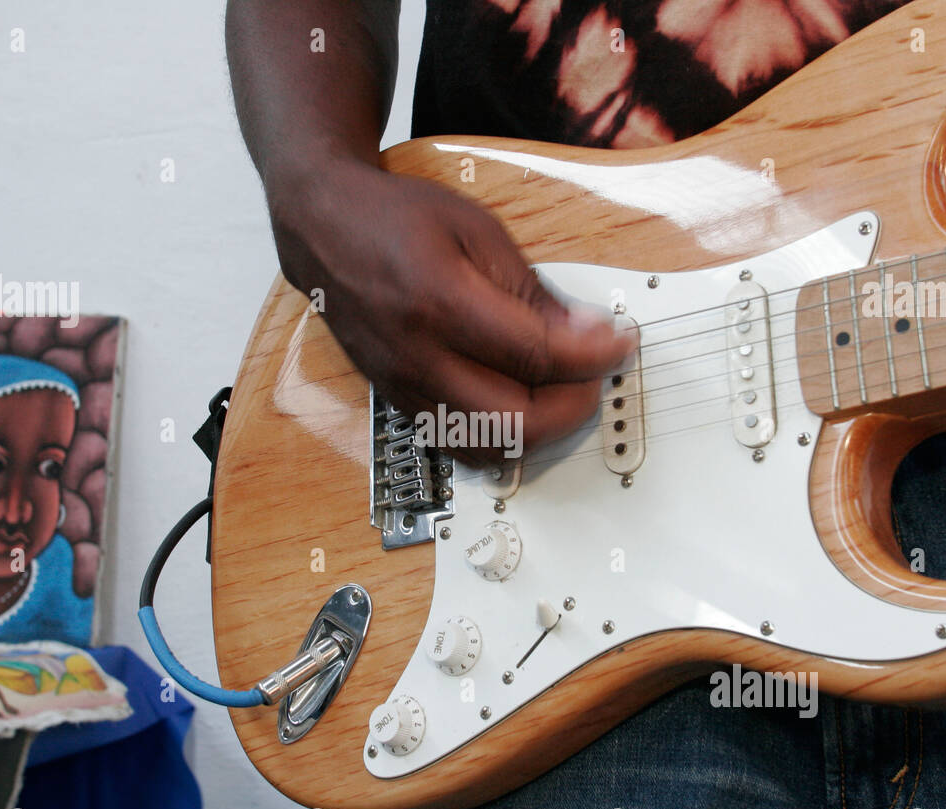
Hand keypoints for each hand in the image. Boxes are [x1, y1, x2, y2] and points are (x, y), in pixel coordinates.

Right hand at [268, 160, 635, 461]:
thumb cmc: (396, 220)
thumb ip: (531, 291)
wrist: (325, 231)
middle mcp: (418, 358)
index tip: (620, 343)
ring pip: (492, 449)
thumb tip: (585, 335)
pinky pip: (464, 448)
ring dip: (543, 430)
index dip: (593, 356)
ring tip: (565, 391)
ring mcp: (406, 390)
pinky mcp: (402, 406)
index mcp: (439, 302)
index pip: (536, 356)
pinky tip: (525, 405)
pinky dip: (505, 438)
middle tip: (595, 374)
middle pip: (517, 422)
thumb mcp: (477, 231)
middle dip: (574, 406)